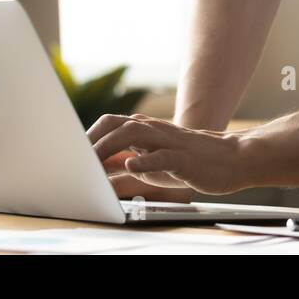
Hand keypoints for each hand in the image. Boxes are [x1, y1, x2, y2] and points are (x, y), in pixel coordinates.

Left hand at [88, 113, 251, 195]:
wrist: (230, 159)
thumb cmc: (188, 163)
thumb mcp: (151, 166)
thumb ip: (124, 166)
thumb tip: (94, 174)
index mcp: (144, 131)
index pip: (109, 124)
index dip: (87, 136)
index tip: (67, 153)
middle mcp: (153, 130)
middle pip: (116, 124)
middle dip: (92, 140)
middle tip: (73, 160)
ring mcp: (169, 141)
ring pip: (134, 133)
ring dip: (109, 146)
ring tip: (91, 162)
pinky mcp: (184, 157)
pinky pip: (162, 155)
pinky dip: (144, 160)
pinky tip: (131, 166)